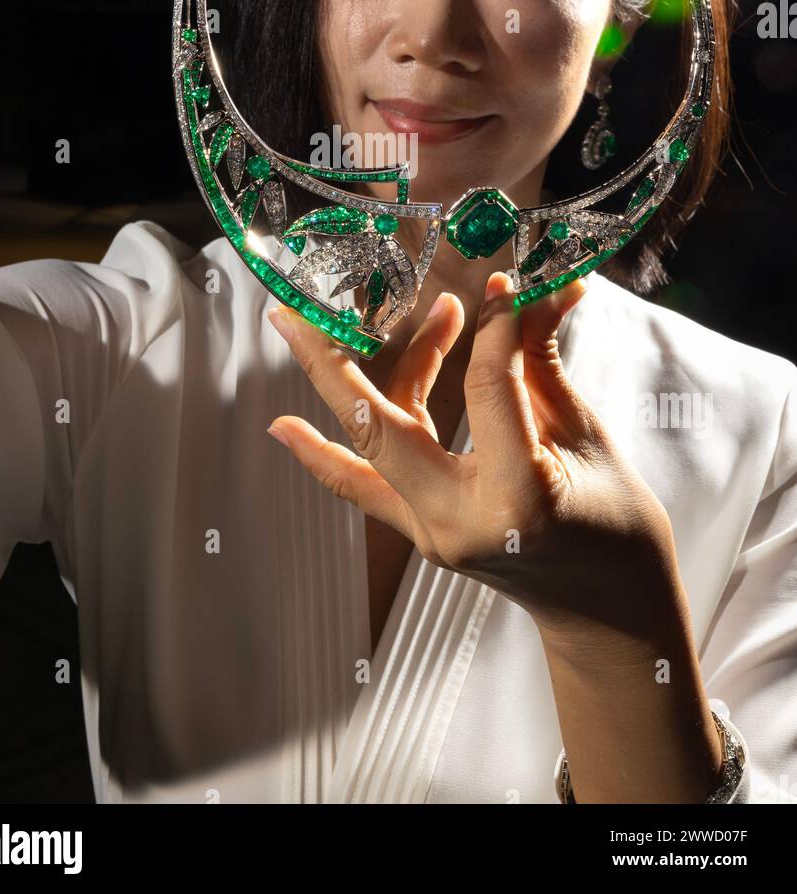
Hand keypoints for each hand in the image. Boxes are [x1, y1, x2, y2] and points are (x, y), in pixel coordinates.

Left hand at [266, 271, 682, 650]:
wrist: (609, 615)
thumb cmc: (617, 530)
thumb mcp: (589, 437)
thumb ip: (541, 363)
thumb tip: (520, 291)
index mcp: (518, 497)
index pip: (490, 387)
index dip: (495, 326)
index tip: (502, 285)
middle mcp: (456, 521)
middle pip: (378, 424)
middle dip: (328, 361)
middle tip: (291, 309)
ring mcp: (429, 533)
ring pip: (369, 445)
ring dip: (361, 379)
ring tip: (382, 318)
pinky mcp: (419, 531)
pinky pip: (361, 486)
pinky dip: (324, 454)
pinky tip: (284, 425)